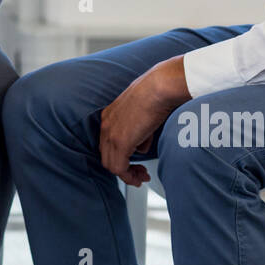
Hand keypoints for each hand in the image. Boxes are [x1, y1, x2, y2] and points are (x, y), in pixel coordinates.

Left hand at [99, 56, 190, 186]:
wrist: (159, 87)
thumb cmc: (156, 93)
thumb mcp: (142, 113)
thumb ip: (138, 130)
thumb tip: (141, 145)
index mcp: (109, 116)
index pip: (108, 144)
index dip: (120, 157)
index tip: (134, 163)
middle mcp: (106, 125)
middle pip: (107, 156)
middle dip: (123, 169)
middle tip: (139, 173)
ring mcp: (111, 134)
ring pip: (111, 165)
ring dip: (127, 175)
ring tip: (141, 177)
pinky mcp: (120, 142)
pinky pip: (119, 168)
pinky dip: (129, 177)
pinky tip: (139, 178)